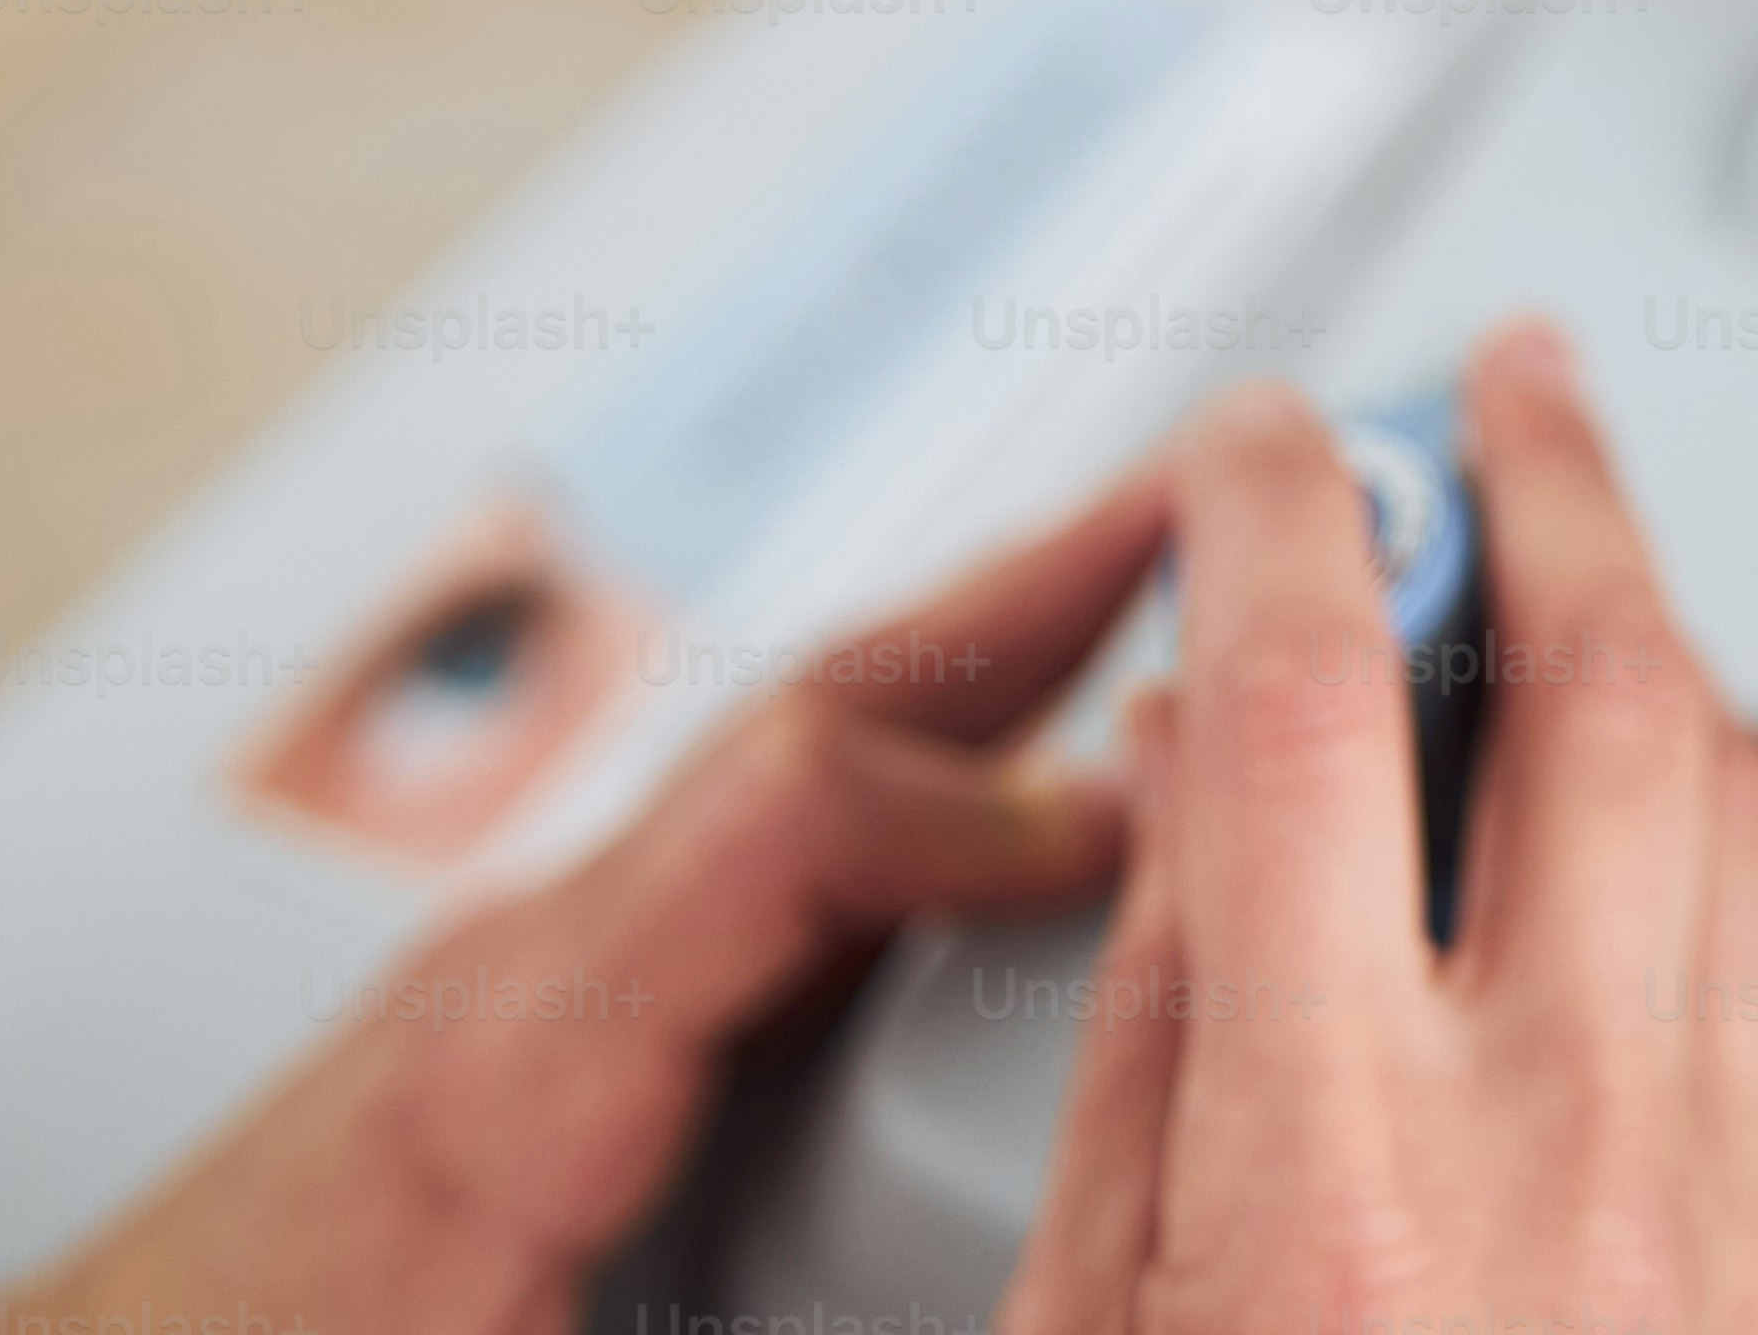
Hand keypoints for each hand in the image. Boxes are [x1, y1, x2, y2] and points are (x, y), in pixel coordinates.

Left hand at [0, 474, 1172, 1334]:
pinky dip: (917, 766)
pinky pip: (762, 836)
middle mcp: (526, 970)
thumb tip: (938, 1291)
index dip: (983, 808)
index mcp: (515, 1074)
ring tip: (1183, 587)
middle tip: (1243, 506)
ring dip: (988, 656)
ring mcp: (535, 969)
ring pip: (790, 754)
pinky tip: (1026, 794)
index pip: (780, 829)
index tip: (1161, 825)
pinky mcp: (548, 1012)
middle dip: (1036, 594)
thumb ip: (730, 1328)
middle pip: (811, 716)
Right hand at [1011, 322, 1757, 1334]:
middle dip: (1553, 483)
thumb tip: (1182, 784)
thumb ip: (1140, 1055)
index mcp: (1339, 1182)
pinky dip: (1714, 848)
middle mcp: (1569, 1157)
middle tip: (1513, 385)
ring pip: (1738, 803)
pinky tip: (1657, 825)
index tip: (1255, 449)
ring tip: (1593, 565)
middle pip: (1604, 687)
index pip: (1304, 714)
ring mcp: (1726, 1210)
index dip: (1274, 520)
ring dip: (1658, 641)